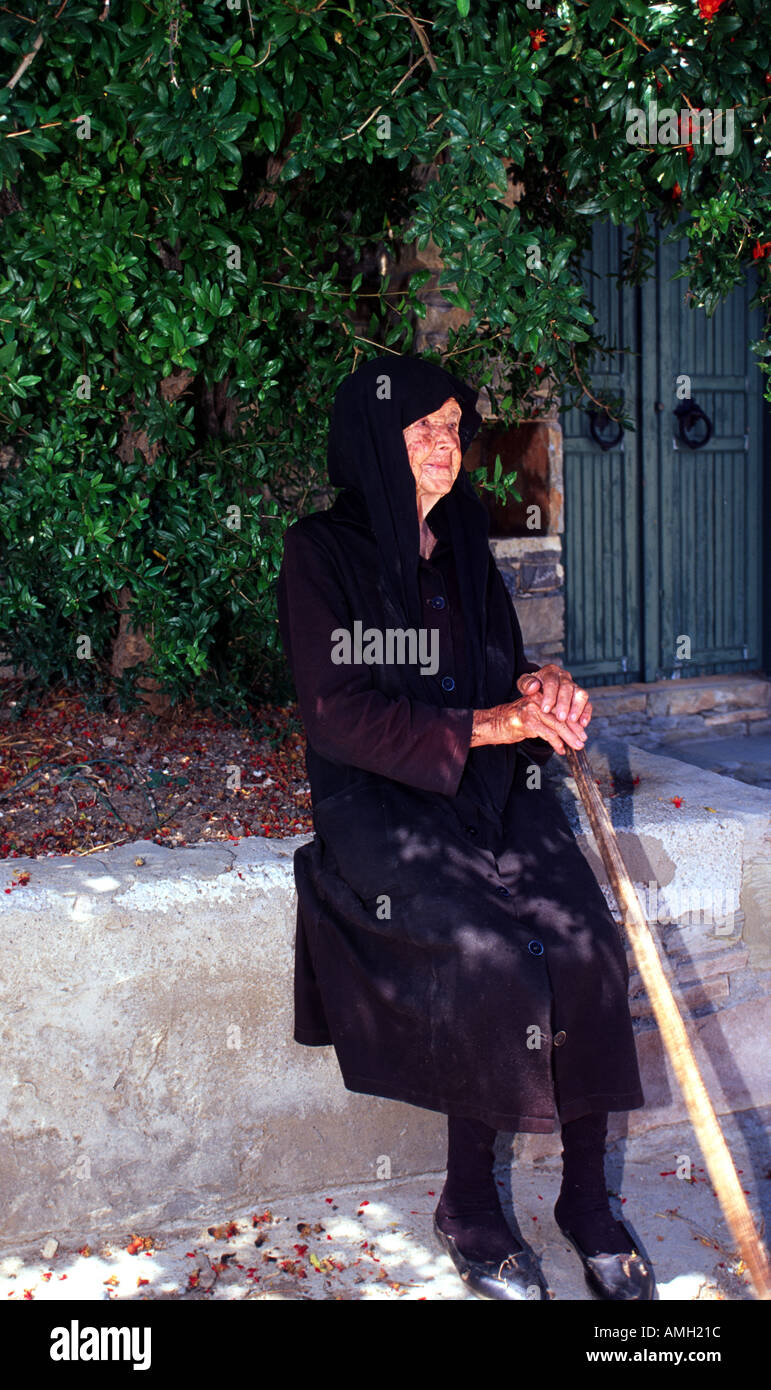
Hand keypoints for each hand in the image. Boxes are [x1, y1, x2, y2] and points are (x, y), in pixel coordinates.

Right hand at [473, 693, 587, 755]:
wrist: (492, 724)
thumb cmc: (513, 722)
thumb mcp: (532, 716)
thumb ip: (547, 718)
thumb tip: (568, 729)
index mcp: (540, 695)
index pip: (561, 707)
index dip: (573, 720)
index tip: (582, 731)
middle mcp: (536, 699)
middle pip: (561, 715)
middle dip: (574, 729)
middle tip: (583, 739)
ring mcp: (531, 709)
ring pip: (556, 724)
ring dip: (569, 737)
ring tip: (576, 746)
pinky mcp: (526, 721)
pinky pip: (547, 733)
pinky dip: (556, 742)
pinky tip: (560, 749)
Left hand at [516, 664, 591, 733]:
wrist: (540, 690)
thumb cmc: (532, 688)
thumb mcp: (524, 684)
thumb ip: (526, 684)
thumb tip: (534, 686)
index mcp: (551, 671)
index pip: (551, 682)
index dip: (549, 696)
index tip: (545, 709)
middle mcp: (565, 677)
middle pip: (568, 688)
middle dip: (564, 703)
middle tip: (560, 717)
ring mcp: (575, 686)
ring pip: (581, 694)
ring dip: (577, 708)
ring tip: (571, 720)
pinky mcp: (581, 697)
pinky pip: (587, 704)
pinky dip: (586, 713)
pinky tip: (582, 723)